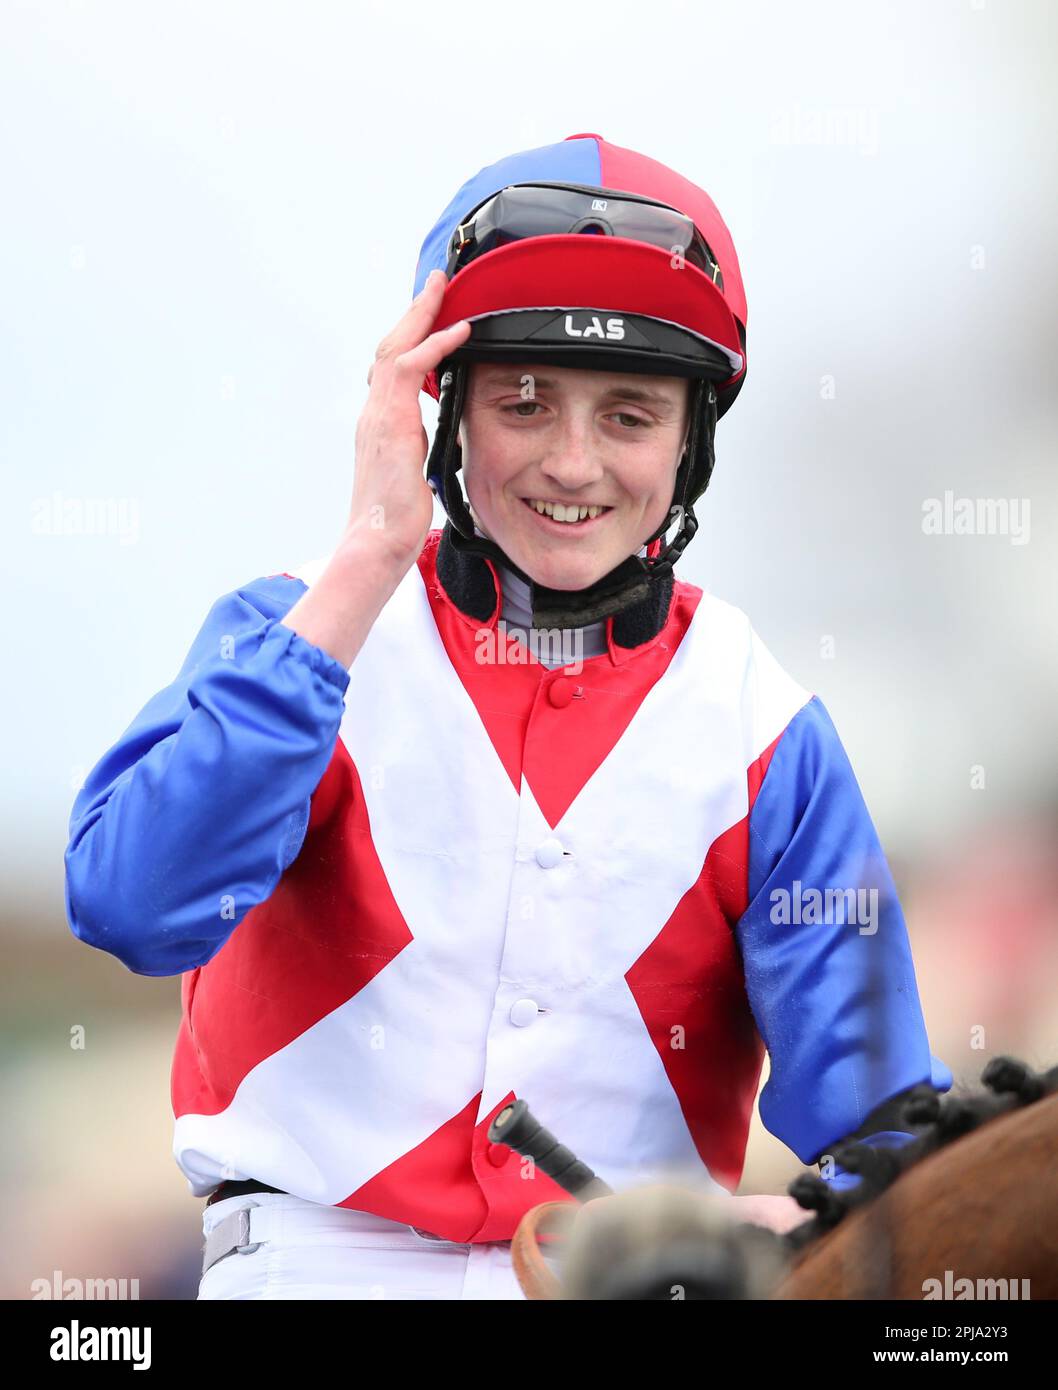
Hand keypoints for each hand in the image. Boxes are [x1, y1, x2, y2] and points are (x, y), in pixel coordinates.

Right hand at [347, 270, 471, 566]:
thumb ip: (417, 450)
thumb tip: (428, 442)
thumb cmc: (393, 521)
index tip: (431, 317)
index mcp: (379, 425)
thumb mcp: (410, 476)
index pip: (392, 369)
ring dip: (421, 314)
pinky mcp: (391, 424)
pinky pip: (409, 369)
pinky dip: (434, 345)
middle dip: (414, 312)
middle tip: (436, 283)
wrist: (375, 543)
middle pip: (390, 347)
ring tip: (441, 288)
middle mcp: (373, 414)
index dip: (411, 338)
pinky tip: (457, 330)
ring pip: (395, 348)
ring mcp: (378, 416)